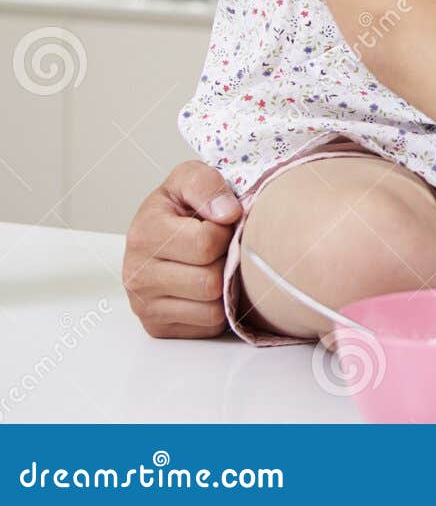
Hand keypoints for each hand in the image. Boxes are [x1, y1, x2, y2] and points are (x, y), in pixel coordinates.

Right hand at [122, 162, 241, 337]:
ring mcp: (144, 304)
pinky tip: (207, 288)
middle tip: (220, 250)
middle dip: (225, 263)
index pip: (208, 244)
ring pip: (211, 310)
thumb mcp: (190, 178)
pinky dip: (217, 310)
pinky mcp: (157, 327)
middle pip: (210, 282)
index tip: (219, 225)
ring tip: (213, 266)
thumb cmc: (182, 206)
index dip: (225, 233)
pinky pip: (207, 327)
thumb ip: (208, 185)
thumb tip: (228, 214)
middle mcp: (136, 274)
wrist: (164, 231)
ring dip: (224, 290)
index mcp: (144, 234)